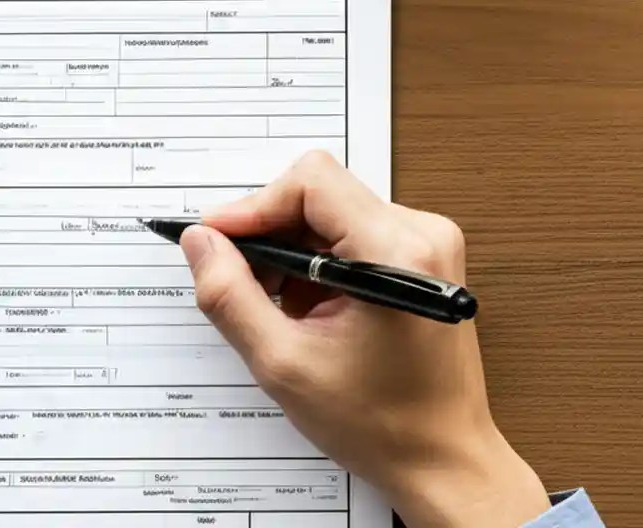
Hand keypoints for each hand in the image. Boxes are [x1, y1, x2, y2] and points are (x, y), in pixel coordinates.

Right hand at [181, 151, 549, 527]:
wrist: (442, 459)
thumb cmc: (383, 423)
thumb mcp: (283, 363)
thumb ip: (230, 295)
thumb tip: (201, 243)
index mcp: (397, 254)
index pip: (310, 182)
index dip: (254, 206)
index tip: (218, 240)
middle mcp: (421, 235)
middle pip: (318, 194)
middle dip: (270, 235)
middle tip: (243, 286)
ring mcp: (426, 244)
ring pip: (330, 213)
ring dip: (292, 254)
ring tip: (282, 311)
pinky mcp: (422, 259)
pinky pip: (351, 234)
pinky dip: (317, 265)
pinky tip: (310, 311)